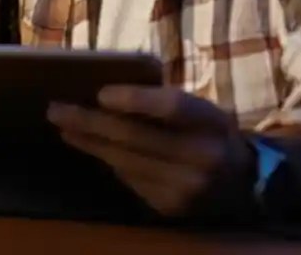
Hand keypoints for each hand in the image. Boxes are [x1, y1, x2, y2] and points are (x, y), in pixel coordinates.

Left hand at [47, 85, 255, 221]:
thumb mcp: (202, 109)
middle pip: (136, 137)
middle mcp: (202, 159)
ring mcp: (185, 188)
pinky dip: (109, 161)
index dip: (134, 100)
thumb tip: (106, 96)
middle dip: (90, 122)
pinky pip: (129, 179)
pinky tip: (91, 147)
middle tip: (56, 109)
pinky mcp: (169, 207)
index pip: (171, 108)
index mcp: (212, 123)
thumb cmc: (212, 133)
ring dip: (89, 143)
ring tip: (64, 126)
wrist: (244, 183)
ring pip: (125, 161)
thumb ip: (165, 102)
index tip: (100, 92)